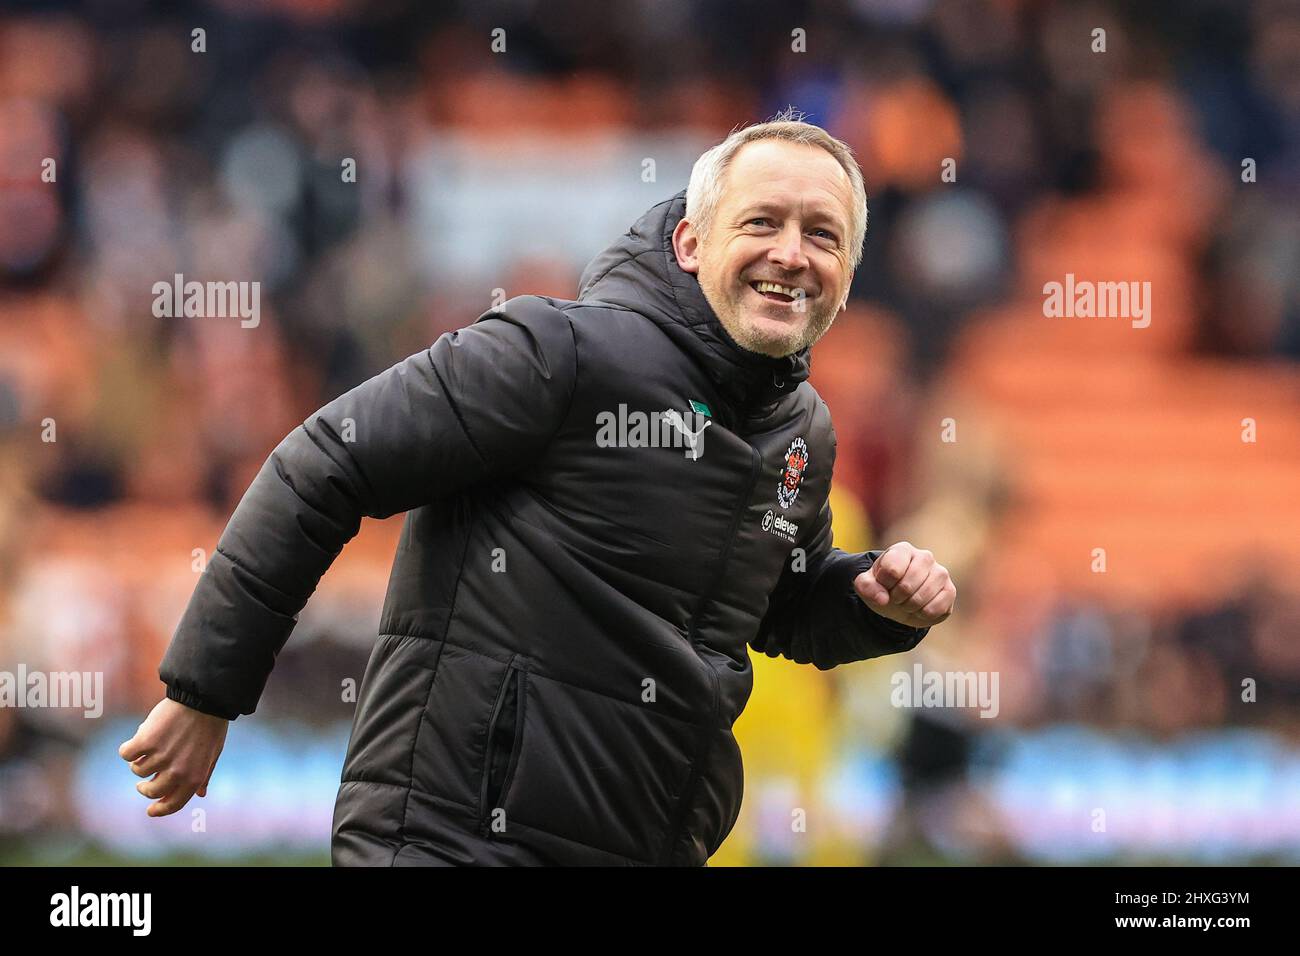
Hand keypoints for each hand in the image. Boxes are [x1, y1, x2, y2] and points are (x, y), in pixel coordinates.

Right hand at [119, 697, 228, 816]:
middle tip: (142, 782)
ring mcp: (160, 757)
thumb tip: (200, 794)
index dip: (159, 810)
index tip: (150, 811)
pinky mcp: (145, 741)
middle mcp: (176, 772)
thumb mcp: (212, 754)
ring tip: (150, 747)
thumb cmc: (210, 725)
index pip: (173, 804)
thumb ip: (204, 776)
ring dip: (140, 760)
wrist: (204, 698)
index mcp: (194, 778)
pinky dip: (129, 747)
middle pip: (150, 791)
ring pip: (137, 769)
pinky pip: (126, 753)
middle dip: (144, 787)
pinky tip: (138, 738)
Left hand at [853, 542, 955, 627]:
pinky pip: (937, 608)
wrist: (899, 600)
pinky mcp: (950, 590)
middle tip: (895, 597)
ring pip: (923, 597)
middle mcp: (925, 557)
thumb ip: (866, 587)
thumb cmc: (883, 587)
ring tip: (907, 602)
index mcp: (902, 550)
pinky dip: (924, 614)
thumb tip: (883, 599)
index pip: (891, 570)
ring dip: (910, 607)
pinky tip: (920, 608)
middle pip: (907, 586)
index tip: (883, 584)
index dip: (883, 585)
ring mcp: (940, 573)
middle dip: (896, 598)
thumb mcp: (866, 585)